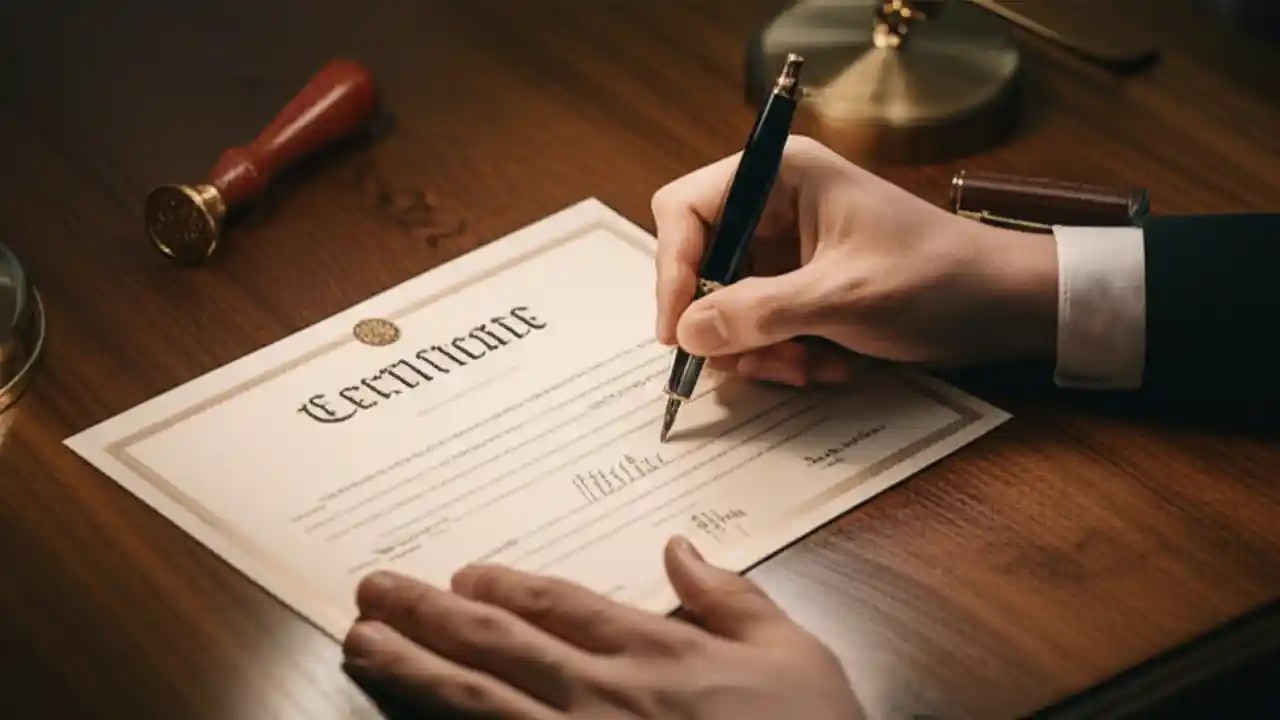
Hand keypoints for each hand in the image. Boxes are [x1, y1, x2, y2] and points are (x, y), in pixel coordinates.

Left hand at [342, 536, 862, 718]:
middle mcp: (605, 696)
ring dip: (414, 670)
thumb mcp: (796, 652)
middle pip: (499, 644)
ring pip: (478, 704)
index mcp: (658, 653)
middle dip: (429, 615)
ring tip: (363, 644)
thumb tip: (679, 546)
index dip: (505, 586)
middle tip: (373, 589)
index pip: (561, 607)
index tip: (463, 575)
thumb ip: (732, 596)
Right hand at [652, 136, 1058, 386]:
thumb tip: (687, 330)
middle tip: (756, 362)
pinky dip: (784, 356)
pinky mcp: (802, 289)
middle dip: (726, 323)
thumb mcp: (843, 298)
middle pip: (702, 265)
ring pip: (728, 307)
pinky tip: (828, 366)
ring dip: (759, 349)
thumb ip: (759, 312)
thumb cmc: (938, 280)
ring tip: (809, 367)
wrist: (1005, 307)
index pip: (687, 210)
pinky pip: (762, 327)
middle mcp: (777, 208)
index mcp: (783, 177)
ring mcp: (789, 251)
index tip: (678, 330)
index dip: (673, 269)